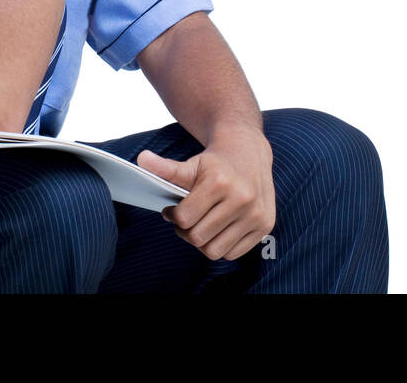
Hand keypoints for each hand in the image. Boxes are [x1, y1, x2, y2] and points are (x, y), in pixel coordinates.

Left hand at [136, 124, 275, 260]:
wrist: (249, 153)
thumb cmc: (215, 163)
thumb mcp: (191, 164)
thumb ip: (165, 168)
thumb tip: (141, 160)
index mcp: (219, 182)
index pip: (185, 218)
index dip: (173, 217)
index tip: (172, 211)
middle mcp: (241, 198)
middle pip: (198, 237)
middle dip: (185, 231)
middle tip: (184, 220)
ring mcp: (255, 214)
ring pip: (216, 250)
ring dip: (203, 242)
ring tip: (199, 226)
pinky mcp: (265, 225)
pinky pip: (234, 253)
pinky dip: (221, 246)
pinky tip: (217, 229)